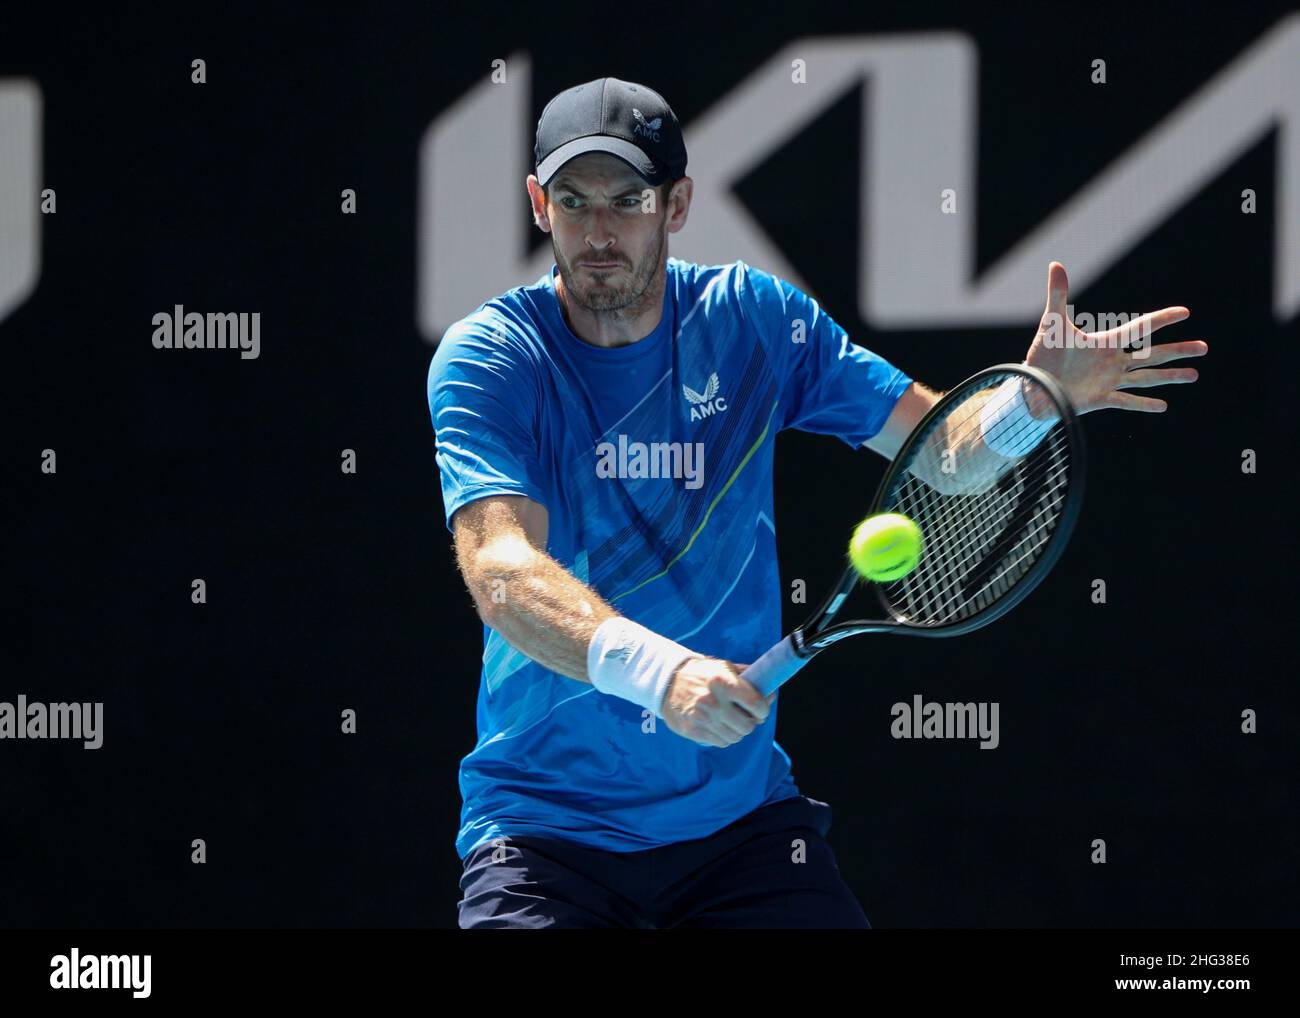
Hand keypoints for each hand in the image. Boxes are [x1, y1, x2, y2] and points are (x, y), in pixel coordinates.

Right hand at [661, 658, 775, 747]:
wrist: (667, 681)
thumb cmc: (701, 673)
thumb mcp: (723, 667)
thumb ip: (747, 677)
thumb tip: (770, 691)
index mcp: (724, 682)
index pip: (756, 705)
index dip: (763, 710)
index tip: (761, 709)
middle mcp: (713, 702)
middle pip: (747, 726)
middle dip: (751, 722)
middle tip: (747, 717)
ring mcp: (702, 718)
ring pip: (735, 737)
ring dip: (737, 731)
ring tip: (732, 721)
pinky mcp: (692, 730)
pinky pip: (720, 743)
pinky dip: (724, 737)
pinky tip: (719, 726)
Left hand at [1023, 261, 1206, 413]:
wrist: (1033, 384)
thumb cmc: (1044, 354)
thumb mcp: (1052, 323)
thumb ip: (1057, 295)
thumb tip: (1055, 263)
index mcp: (1106, 342)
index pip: (1140, 328)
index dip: (1161, 319)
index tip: (1185, 312)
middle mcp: (1113, 362)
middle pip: (1152, 354)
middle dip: (1178, 350)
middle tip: (1204, 347)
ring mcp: (1109, 381)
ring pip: (1146, 377)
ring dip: (1170, 376)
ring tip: (1194, 374)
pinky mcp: (1100, 400)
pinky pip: (1125, 402)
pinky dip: (1143, 404)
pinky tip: (1163, 405)